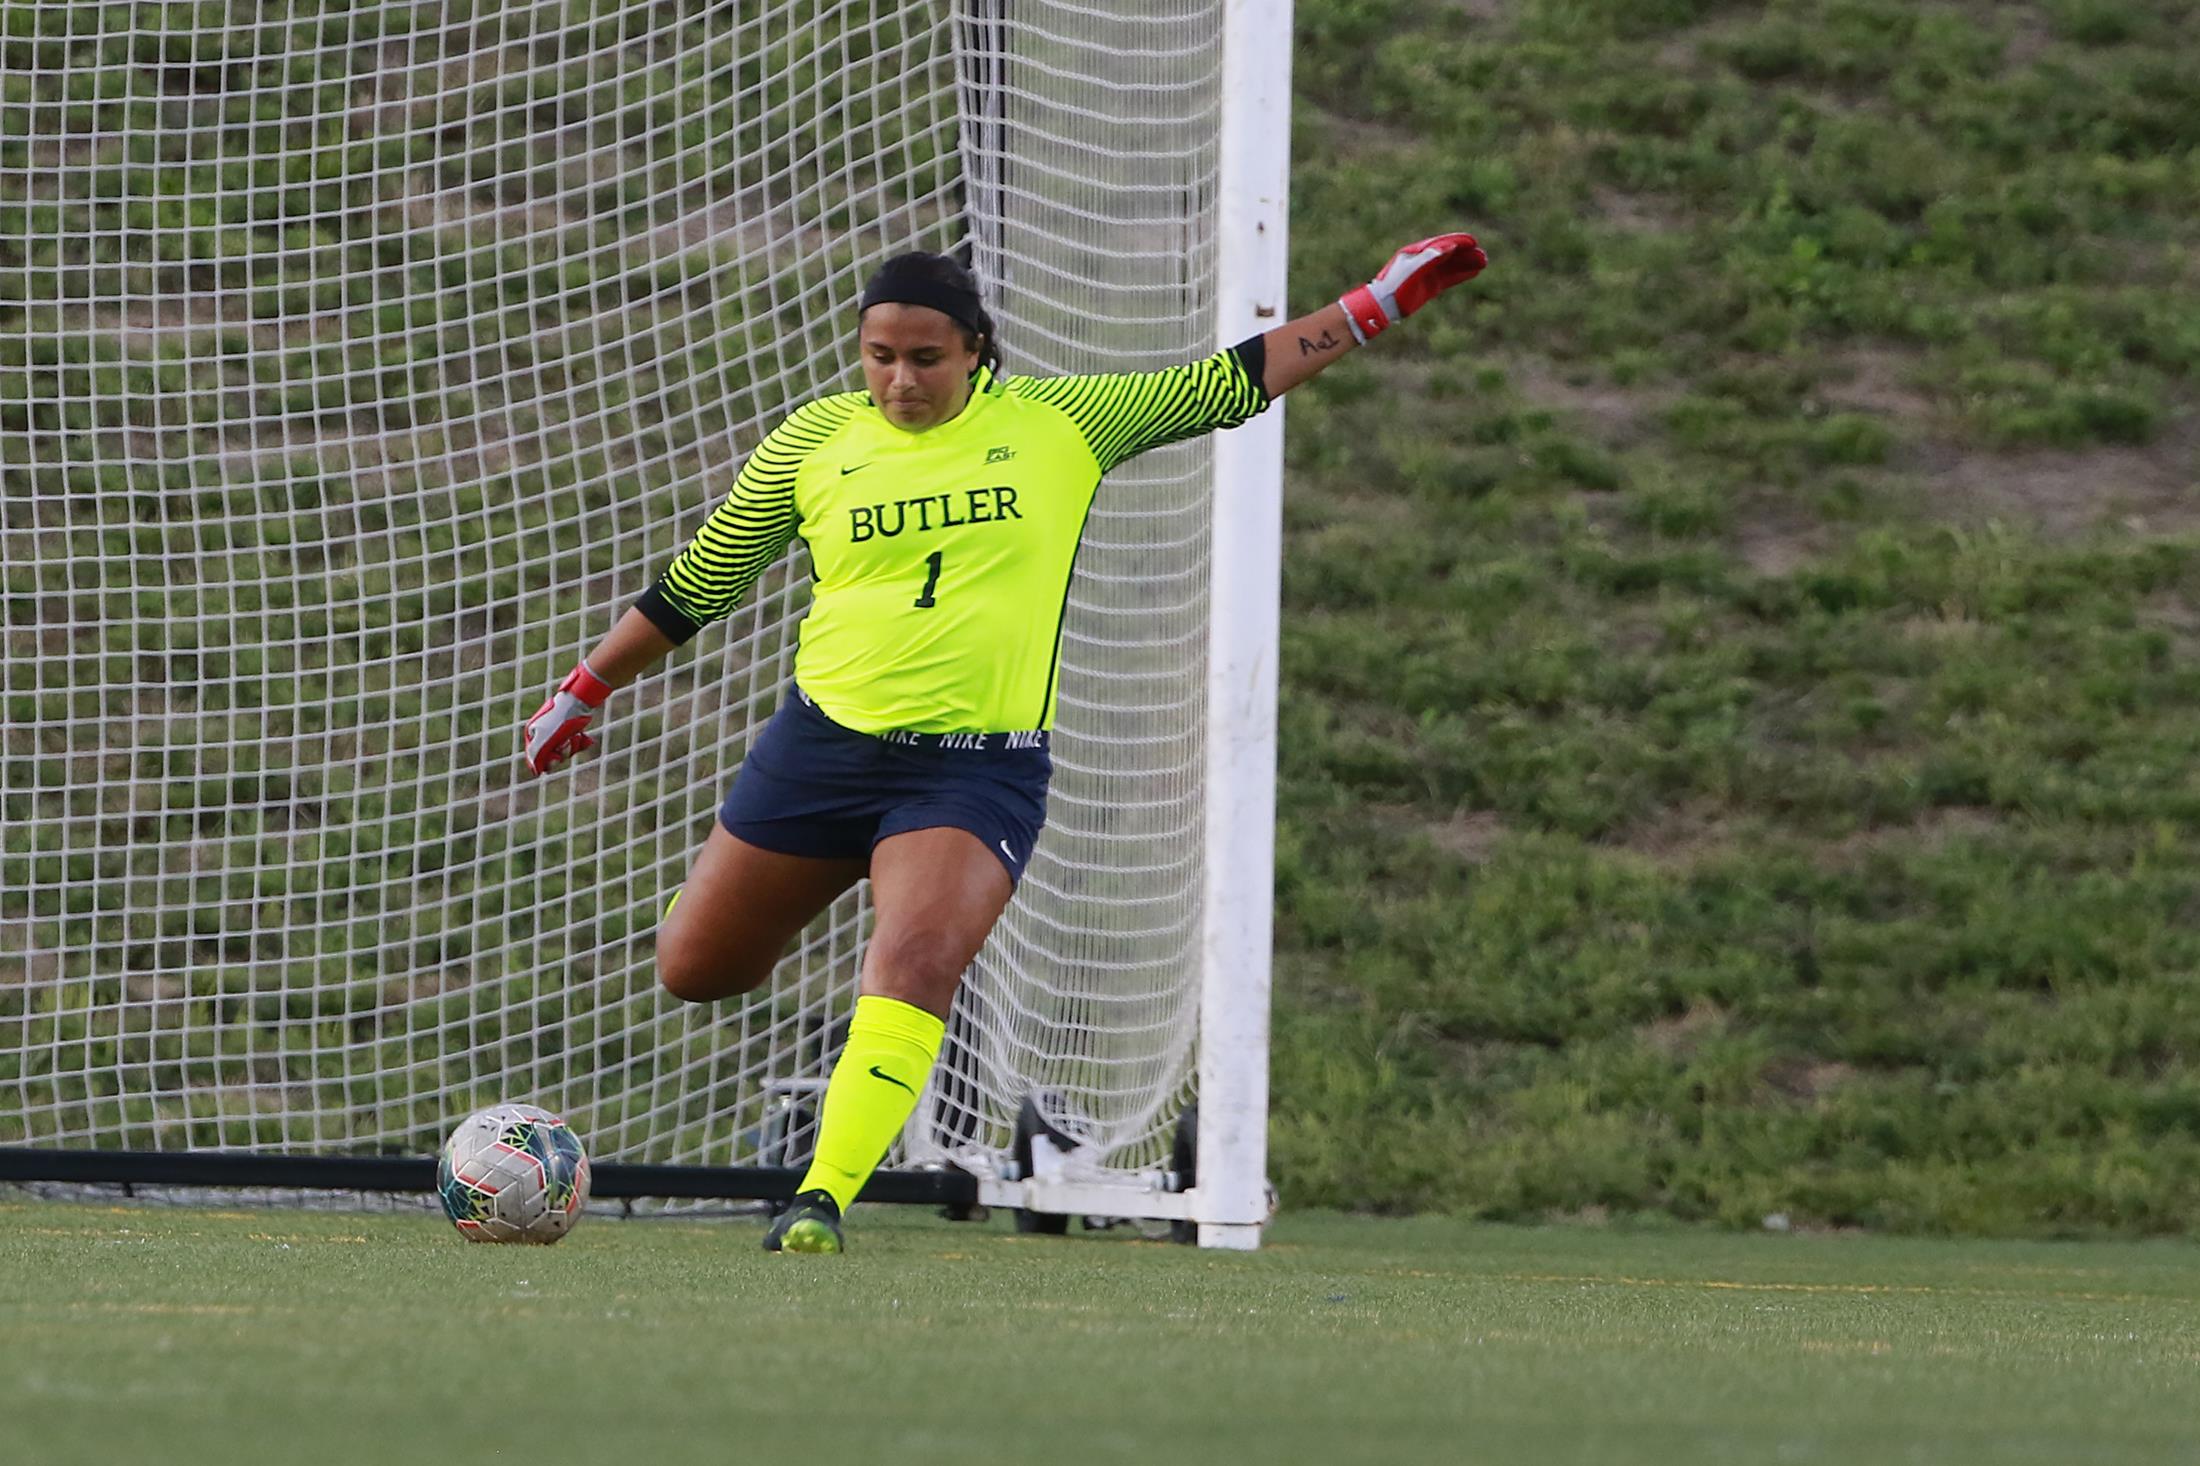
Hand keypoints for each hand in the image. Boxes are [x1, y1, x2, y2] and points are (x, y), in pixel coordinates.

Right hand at [522, 662, 611, 775]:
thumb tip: (535, 770)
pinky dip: (581, 743)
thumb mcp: (544, 738)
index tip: (555, 756)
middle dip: (562, 752)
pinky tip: (582, 736)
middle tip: (567, 741)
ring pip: (566, 752)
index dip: (547, 761)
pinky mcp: (571, 731)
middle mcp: (543, 734)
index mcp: (532, 735)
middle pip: (553, 757)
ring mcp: (558, 732)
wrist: (579, 702)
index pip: (536, 759)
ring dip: (573, 746)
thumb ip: (537, 755)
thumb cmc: (560, 719)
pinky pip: (576, 745)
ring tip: (575, 735)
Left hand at [1338, 233, 1487, 343]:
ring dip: (1467, 264)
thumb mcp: (1413, 270)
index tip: (1473, 242)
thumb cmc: (1395, 285)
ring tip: (1484, 262)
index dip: (1458, 242)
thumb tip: (1449, 247)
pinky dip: (1461, 274)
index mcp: (1416, 252)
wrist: (1382, 306)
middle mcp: (1423, 261)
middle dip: (1466, 254)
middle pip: (1449, 254)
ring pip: (1451, 266)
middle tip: (1483, 255)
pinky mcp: (1430, 286)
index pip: (1441, 244)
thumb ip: (1430, 258)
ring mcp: (1427, 274)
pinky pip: (1449, 278)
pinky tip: (1474, 272)